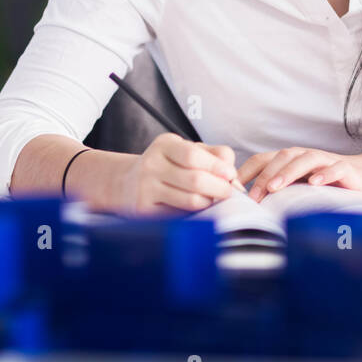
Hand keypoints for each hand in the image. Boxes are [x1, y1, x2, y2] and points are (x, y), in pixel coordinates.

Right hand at [117, 133, 240, 214]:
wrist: (126, 184)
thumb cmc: (167, 166)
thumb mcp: (187, 151)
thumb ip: (215, 156)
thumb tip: (234, 179)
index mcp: (164, 145)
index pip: (194, 156)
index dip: (218, 167)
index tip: (231, 175)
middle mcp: (151, 164)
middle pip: (195, 180)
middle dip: (219, 188)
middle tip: (228, 193)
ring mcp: (145, 188)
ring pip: (190, 200)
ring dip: (209, 203)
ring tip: (212, 200)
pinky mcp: (144, 210)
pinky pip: (180, 215)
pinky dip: (195, 215)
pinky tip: (197, 211)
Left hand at [240, 147, 361, 201]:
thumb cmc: (329, 187)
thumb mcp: (300, 190)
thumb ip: (278, 196)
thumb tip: (246, 215)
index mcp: (291, 161)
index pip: (263, 159)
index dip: (247, 172)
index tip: (232, 191)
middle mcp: (306, 156)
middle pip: (281, 158)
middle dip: (264, 176)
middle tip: (252, 197)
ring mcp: (326, 161)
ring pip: (304, 159)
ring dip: (287, 172)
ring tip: (275, 187)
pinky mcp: (347, 169)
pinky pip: (335, 167)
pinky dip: (324, 173)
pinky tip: (315, 184)